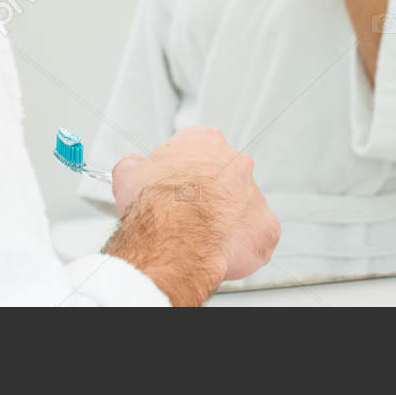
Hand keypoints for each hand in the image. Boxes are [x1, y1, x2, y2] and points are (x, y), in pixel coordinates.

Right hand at [102, 126, 280, 305]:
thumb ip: (135, 164)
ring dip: (227, 221)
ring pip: (243, 208)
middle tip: (188, 214)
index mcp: (205, 142)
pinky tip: (221, 252)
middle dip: (210, 195)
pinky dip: (243, 247)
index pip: (200, 146)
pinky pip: (258, 237)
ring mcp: (254, 194)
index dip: (186, 168)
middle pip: (226, 176)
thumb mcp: (128, 174)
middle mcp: (236, 162)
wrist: (173, 239)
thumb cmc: (155, 206)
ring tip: (201, 239)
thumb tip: (132, 165)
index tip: (176, 183)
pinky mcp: (266, 227)